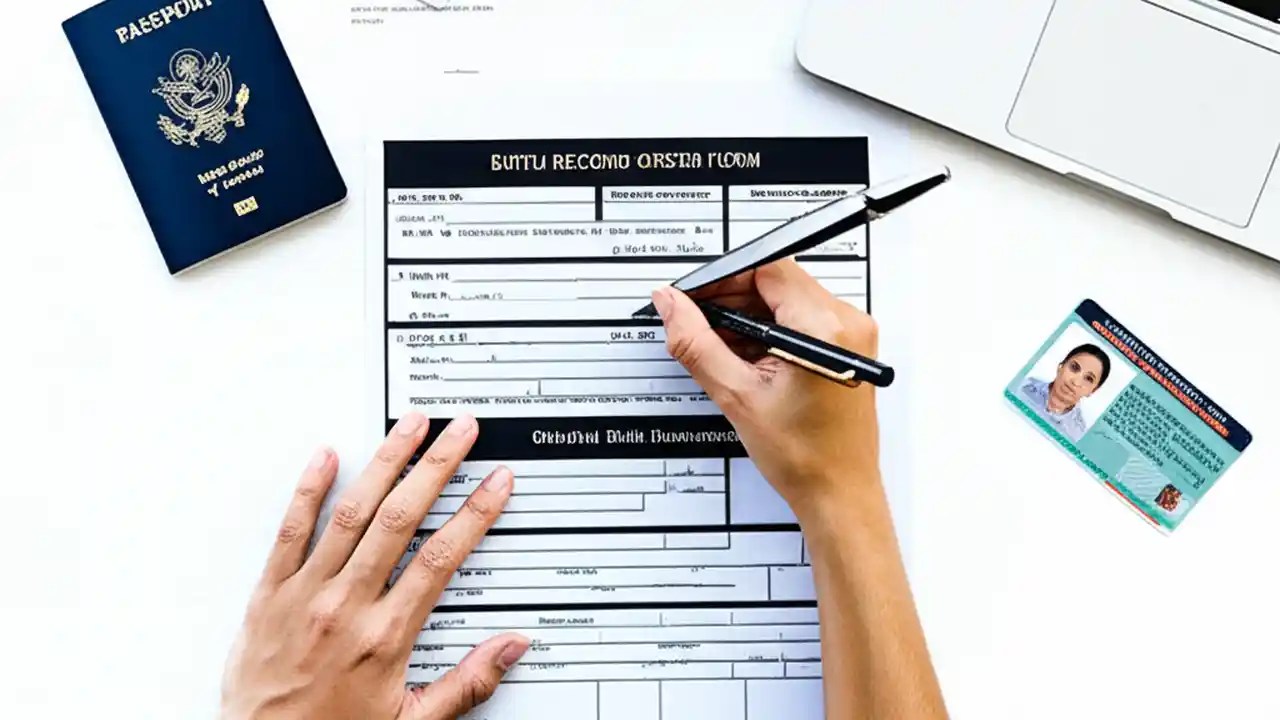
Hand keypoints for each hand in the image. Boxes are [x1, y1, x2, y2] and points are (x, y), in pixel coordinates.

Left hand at [220, 413, 527, 719]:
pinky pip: (290, 530)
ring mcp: (304, 594)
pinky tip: (327, 457)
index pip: (440, 557)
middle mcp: (345, 605)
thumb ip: (467, 685)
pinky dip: (308, 489)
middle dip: (436, 466)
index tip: (496, 483)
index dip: (474, 513)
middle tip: (460, 431)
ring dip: (384, 462)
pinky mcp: (268, 593)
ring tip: (409, 427)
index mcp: (385, 636)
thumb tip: (511, 649)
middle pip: (400, 518)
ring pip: (351, 511)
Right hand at [650, 259, 880, 520]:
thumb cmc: (805, 457)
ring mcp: (853, 336)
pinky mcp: (849, 348)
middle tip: (698, 325)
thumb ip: (696, 342)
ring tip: (724, 352)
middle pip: (776, 282)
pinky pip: (803, 320)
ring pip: (787, 301)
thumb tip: (672, 305)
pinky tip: (750, 361)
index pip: (766, 269)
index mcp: (824, 329)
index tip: (694, 297)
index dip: (723, 278)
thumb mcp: (736, 395)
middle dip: (732, 299)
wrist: (839, 494)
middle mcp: (848, 324)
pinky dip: (771, 332)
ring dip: (750, 318)